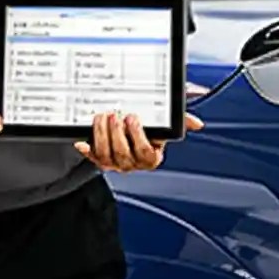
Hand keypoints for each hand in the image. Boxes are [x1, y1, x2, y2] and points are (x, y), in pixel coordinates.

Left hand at [75, 112, 204, 171]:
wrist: (126, 126)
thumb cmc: (149, 126)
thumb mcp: (165, 121)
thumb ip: (180, 119)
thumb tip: (196, 123)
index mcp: (150, 157)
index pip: (145, 153)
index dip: (137, 137)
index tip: (132, 118)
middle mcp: (132, 163)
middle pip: (123, 154)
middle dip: (116, 133)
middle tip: (114, 115)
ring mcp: (115, 162)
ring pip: (106, 155)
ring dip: (102, 136)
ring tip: (101, 117)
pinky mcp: (99, 158)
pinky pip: (92, 158)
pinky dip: (86, 150)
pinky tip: (82, 141)